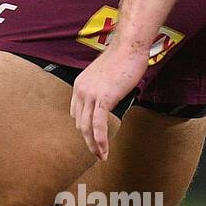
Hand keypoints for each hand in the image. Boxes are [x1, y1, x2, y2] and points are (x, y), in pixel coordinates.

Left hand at [70, 39, 149, 160]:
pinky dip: (100, 140)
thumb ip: (104, 91)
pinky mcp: (102, 98)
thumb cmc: (122, 59)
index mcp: (80, 85)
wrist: (128, 48)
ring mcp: (90, 95)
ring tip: (101, 156)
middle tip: (97, 152)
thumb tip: (110, 102)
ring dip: (94, 145)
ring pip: (87, 127)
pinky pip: (98, 125)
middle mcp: (81, 91)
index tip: (92, 137)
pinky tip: (104, 150)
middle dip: (88, 140)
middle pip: (80, 123)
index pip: (77, 113)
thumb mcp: (106, 77)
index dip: (84, 127)